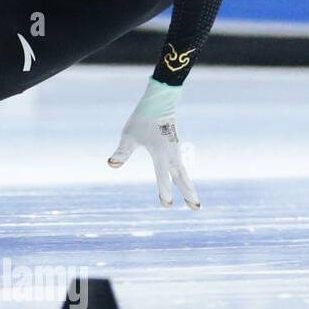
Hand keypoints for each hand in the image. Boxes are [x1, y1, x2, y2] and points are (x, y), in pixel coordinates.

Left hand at [108, 80, 200, 208]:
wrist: (160, 101)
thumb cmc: (142, 118)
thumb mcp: (128, 135)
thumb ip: (122, 152)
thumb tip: (112, 164)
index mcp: (160, 154)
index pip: (163, 177)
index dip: (165, 192)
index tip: (168, 205)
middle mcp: (172, 154)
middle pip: (182, 178)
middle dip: (189, 193)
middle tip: (197, 208)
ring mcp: (175, 150)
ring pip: (183, 172)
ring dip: (188, 186)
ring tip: (193, 201)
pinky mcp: (174, 146)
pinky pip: (180, 165)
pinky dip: (184, 176)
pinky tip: (183, 182)